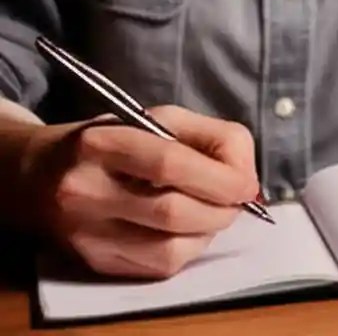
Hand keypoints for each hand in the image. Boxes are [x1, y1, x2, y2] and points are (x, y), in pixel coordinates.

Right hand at [18, 106, 259, 278]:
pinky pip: (159, 266)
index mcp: (102, 144)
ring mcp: (86, 233)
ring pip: (171, 249)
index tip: (247, 185)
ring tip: (211, 212)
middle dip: (221, 210)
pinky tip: (186, 230)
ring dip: (208, 233)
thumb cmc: (115, 142)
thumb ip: (212, 139)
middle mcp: (86, 191)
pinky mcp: (94, 262)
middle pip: (174, 212)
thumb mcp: (159, 120)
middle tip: (236, 201)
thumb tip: (247, 181)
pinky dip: (188, 249)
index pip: (171, 164)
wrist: (41, 176)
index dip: (221, 178)